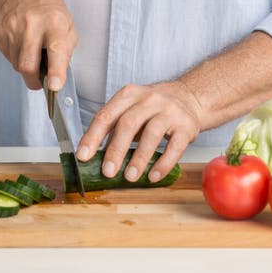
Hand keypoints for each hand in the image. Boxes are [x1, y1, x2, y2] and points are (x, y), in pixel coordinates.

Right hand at [0, 0, 76, 91]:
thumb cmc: (47, 9)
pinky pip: (7, 57)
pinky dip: (16, 56)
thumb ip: (66, 51)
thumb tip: (59, 76)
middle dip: (34, 80)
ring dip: (26, 66)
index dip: (56, 70)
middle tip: (40, 81)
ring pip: (16, 64)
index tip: (55, 86)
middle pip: (28, 65)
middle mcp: (32, 24)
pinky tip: (21, 43)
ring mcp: (12, 28)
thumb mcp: (67, 24)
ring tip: (32, 50)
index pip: (56, 49)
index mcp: (55, 21)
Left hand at [76, 80, 202, 182]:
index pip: (106, 115)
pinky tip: (153, 176)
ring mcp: (169, 111)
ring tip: (129, 177)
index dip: (93, 136)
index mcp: (129, 95)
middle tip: (107, 172)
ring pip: (152, 134)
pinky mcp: (185, 126)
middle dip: (116, 150)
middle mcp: (149, 99)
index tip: (83, 156)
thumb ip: (114, 128)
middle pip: (128, 123)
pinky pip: (174, 146)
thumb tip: (93, 155)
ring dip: (139, 158)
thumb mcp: (131, 109)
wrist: (188, 97)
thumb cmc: (152, 108)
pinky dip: (163, 163)